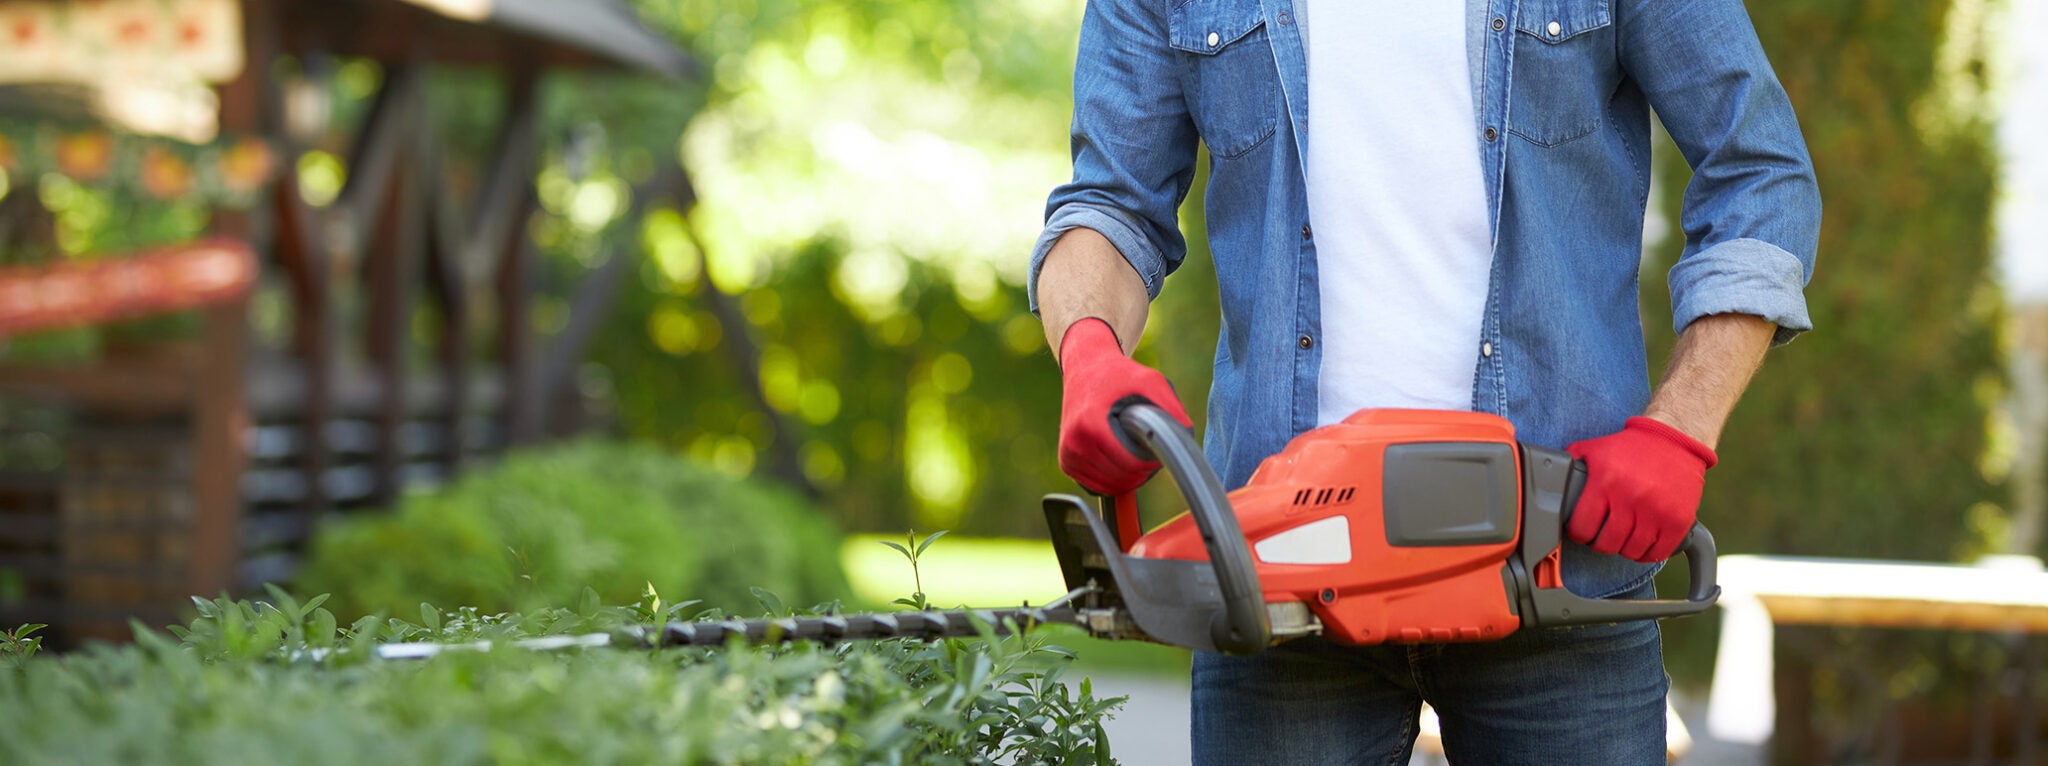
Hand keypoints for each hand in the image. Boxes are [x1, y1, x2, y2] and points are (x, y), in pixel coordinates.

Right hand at [1056, 317, 1192, 494]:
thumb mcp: (1150, 381)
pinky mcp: (1066, 462)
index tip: (1156, 446)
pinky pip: (1097, 486)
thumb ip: (1171, 408)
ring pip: (1109, 487)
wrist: (1084, 368)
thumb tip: (1187, 436)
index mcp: (1091, 424)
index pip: (1130, 464)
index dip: (1151, 461)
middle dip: (1141, 470)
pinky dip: (1113, 479)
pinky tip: (1119, 459)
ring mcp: (1068, 455)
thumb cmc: (1118, 375)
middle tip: (1147, 449)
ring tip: (1134, 453)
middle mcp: (1074, 443)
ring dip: (1128, 478)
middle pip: (1121, 478)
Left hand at [1565, 416, 1717, 562]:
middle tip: (1601, 537)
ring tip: (1621, 538)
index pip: (1583, 527)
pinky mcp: (1678, 520)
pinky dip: (1647, 554)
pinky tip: (1641, 544)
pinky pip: (1658, 552)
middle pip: (1607, 544)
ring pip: (1631, 551)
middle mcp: (1631, 497)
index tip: (1581, 532)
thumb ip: (1571, 463)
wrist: (1673, 441)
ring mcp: (1656, 511)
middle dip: (1599, 544)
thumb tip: (1548, 476)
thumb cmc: (1631, 448)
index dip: (1578, 534)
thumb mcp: (1595, 449)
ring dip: (1623, 549)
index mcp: (1605, 481)